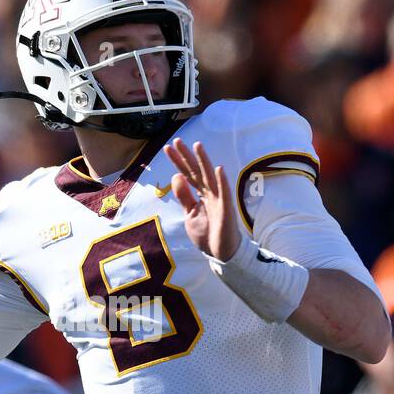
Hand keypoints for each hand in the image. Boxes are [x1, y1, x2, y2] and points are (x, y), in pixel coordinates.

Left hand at [164, 138, 240, 260]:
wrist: (221, 252)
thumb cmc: (207, 234)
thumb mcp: (190, 214)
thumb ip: (184, 196)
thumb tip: (176, 176)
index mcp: (200, 194)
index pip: (187, 174)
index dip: (178, 161)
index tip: (168, 148)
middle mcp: (209, 193)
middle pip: (196, 171)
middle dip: (187, 156)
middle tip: (177, 141)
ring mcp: (219, 199)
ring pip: (209, 177)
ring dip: (204, 161)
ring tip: (197, 145)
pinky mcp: (226, 209)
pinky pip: (224, 193)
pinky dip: (221, 181)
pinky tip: (218, 169)